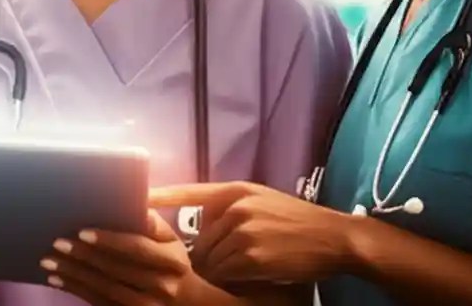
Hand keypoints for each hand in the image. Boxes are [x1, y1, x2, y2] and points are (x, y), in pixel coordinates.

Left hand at [39, 209, 209, 304]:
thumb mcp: (171, 240)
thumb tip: (138, 200)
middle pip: (116, 270)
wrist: (185, 302)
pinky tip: (57, 280)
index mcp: (171, 260)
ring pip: (104, 289)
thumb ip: (154, 223)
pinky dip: (75, 290)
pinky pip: (99, 303)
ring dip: (73, 275)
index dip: (110, 240)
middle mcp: (161, 286)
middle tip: (58, 242)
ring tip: (49, 261)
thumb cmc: (170, 262)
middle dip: (84, 256)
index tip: (83, 231)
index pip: (137, 249)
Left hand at [150, 181, 353, 286]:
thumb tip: (201, 226)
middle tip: (222, 264)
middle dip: (204, 256)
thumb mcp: (261, 201)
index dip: (162, 197)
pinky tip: (248, 276)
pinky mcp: (251, 256)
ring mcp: (243, 231)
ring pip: (209, 258)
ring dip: (217, 270)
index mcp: (235, 191)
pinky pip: (224, 273)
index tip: (138, 201)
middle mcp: (235, 207)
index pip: (190, 192)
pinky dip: (230, 279)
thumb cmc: (296, 221)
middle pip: (199, 239)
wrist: (333, 237)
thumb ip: (230, 207)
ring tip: (239, 270)